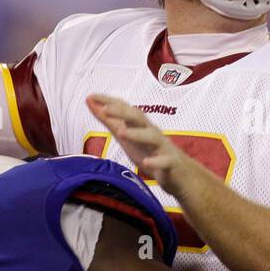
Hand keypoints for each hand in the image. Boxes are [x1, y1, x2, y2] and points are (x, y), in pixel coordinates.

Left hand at [86, 94, 202, 197]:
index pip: (125, 109)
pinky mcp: (171, 164)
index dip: (110, 102)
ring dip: (137, 134)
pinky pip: (165, 162)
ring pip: (152, 137)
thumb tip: (90, 101)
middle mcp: (152, 133)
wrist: (179, 175)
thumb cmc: (150, 152)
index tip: (91, 96)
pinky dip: (156, 161)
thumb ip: (109, 120)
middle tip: (105, 109)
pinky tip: (147, 163)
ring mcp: (163, 148)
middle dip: (123, 112)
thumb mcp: (127, 136)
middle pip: (139, 118)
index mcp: (140, 126)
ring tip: (121, 133)